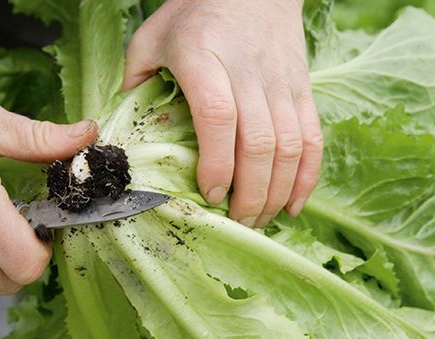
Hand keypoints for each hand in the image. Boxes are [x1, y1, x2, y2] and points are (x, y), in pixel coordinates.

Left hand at [123, 0, 321, 227]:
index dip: (218, 162)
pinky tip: (291, 205)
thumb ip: (135, 79)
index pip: (218, 117)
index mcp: (205, 58)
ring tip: (258, 219)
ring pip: (289, 147)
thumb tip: (121, 129)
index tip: (210, 193)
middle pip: (259, 142)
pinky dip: (306, 177)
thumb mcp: (153, 35)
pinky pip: (312, 138)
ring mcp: (281, 82)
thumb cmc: (196, 11)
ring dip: (276, 192)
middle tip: (234, 221)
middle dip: (250, 193)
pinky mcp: (303, 88)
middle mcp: (248, 72)